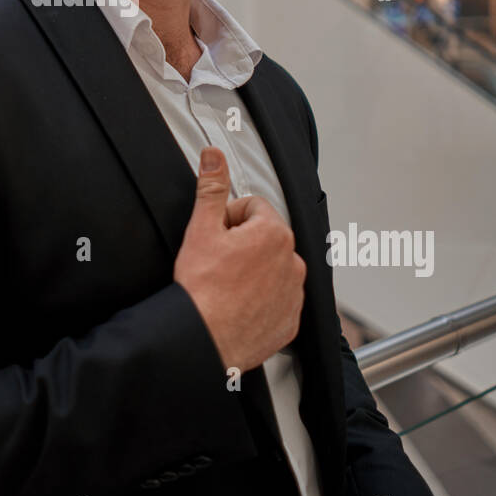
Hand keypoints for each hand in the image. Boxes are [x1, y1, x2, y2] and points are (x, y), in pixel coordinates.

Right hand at [173, 146, 305, 371]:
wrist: (203, 338)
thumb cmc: (202, 289)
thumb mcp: (201, 229)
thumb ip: (212, 187)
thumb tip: (213, 157)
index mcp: (274, 234)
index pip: (253, 207)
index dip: (229, 218)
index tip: (216, 234)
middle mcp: (292, 262)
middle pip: (265, 237)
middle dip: (243, 243)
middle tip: (217, 260)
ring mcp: (294, 293)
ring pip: (273, 267)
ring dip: (254, 270)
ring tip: (227, 283)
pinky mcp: (290, 320)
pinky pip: (279, 299)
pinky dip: (262, 298)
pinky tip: (239, 303)